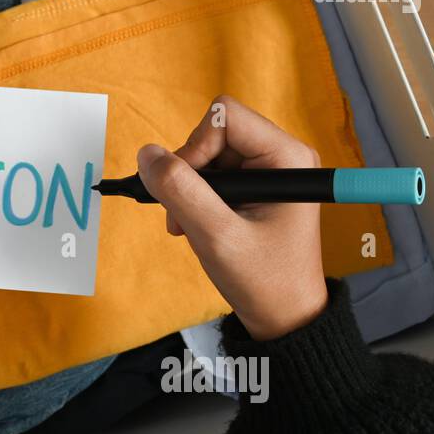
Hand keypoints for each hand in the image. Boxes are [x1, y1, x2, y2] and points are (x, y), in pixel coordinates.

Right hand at [136, 96, 327, 339]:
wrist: (284, 317)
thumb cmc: (263, 280)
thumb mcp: (216, 235)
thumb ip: (180, 191)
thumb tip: (147, 154)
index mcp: (287, 157)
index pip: (225, 117)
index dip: (195, 146)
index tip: (186, 188)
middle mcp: (280, 155)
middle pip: (212, 132)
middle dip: (188, 171)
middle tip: (182, 214)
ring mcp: (267, 170)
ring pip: (206, 154)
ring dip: (187, 188)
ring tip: (189, 226)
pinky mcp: (254, 186)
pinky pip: (210, 173)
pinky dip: (193, 196)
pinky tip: (195, 225)